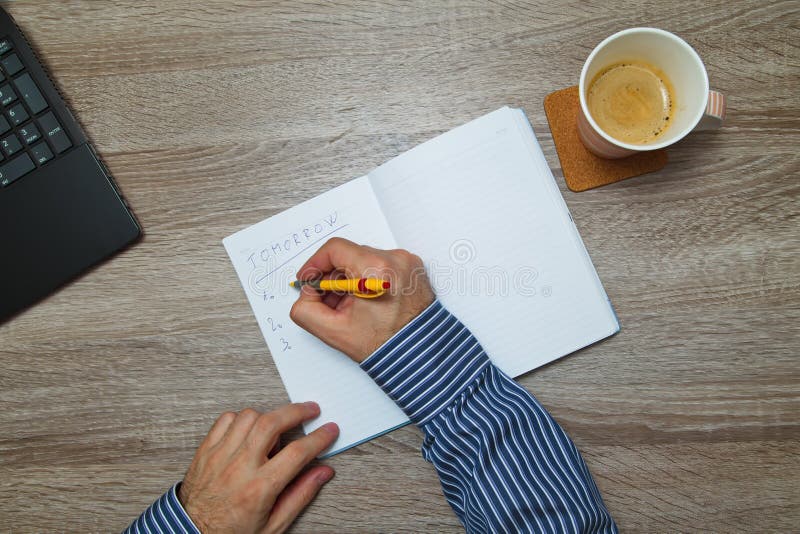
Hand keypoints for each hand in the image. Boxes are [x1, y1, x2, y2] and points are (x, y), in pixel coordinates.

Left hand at [177, 403, 337, 533]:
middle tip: (310, 410)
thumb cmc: (231, 532)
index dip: (319, 438)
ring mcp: (220, 456)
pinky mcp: (206, 451)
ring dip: (268, 415)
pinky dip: (242, 418)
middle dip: (297, 411)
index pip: (297, 453)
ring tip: (278, 425)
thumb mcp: (273, 525)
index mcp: (258, 489)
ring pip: (248, 417)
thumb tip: (322, 473)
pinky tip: (250, 429)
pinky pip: (226, 420)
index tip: (329, 431)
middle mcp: (239, 468)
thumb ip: (300, 495)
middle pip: (272, 423)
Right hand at [290, 237, 434, 361]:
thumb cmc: (386, 345)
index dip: (315, 264)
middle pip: (349, 254)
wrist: (421, 354)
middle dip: (332, 277)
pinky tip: (366, 301)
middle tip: (326, 300)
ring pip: (364, 259)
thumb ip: (306, 309)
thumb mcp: (334, 332)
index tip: (307, 279)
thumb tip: (306, 292)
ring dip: (349, 279)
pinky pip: (381, 264)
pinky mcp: (412, 267)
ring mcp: (407, 262)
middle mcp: (396, 259)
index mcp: (377, 270)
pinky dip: (367, 279)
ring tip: (348, 306)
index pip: (334, 249)